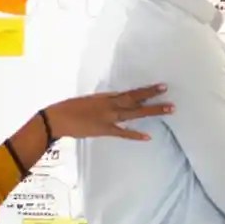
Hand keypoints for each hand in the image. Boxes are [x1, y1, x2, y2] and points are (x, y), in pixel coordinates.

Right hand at [44, 84, 171, 140]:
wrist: (56, 118)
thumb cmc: (71, 108)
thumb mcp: (90, 100)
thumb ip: (106, 101)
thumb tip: (118, 102)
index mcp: (106, 97)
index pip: (130, 93)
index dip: (146, 90)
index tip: (161, 87)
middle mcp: (110, 105)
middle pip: (135, 100)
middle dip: (152, 97)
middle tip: (168, 93)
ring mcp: (108, 118)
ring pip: (133, 114)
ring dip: (151, 111)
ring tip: (168, 109)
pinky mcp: (104, 130)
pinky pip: (122, 133)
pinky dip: (134, 135)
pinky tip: (148, 136)